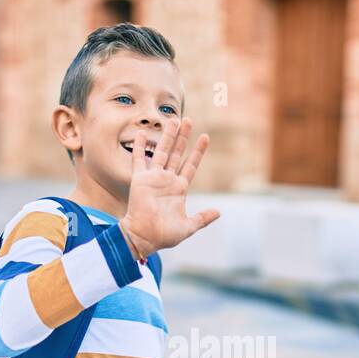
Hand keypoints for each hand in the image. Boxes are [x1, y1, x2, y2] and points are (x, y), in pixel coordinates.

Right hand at [120, 117, 219, 257]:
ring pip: (161, 151)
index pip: (191, 165)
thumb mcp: (188, 227)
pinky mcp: (140, 179)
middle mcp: (167, 180)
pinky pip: (139, 159)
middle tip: (188, 120)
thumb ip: (202, 218)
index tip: (205, 137)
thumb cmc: (164, 234)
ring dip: (167, 136)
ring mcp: (154, 178)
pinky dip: (140, 146)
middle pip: (177, 153)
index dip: (198, 152)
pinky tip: (141, 133)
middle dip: (183, 137)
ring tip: (173, 120)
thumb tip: (219, 212)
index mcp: (179, 189)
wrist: (144, 237)